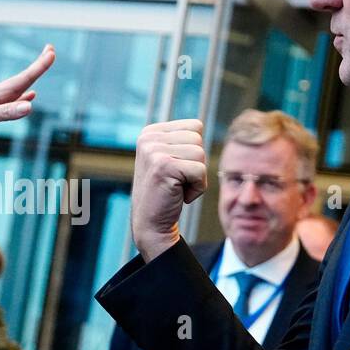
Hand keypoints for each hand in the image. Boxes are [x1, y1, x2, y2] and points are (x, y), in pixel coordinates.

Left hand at [0, 45, 54, 149]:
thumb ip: (6, 112)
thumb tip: (31, 106)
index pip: (24, 77)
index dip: (39, 66)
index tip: (51, 52)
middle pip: (24, 77)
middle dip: (38, 65)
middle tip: (51, 49)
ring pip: (19, 88)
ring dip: (32, 78)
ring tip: (42, 68)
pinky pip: (12, 100)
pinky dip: (23, 97)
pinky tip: (29, 98)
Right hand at [131, 119, 206, 261]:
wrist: (151, 225)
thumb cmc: (165, 194)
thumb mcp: (168, 160)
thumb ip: (179, 141)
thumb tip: (199, 125)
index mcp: (150, 132)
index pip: (194, 127)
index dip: (194, 152)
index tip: (175, 169)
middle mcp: (149, 138)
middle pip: (198, 139)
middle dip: (196, 164)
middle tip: (177, 181)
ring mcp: (154, 151)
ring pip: (200, 155)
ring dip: (197, 177)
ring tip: (177, 188)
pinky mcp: (164, 166)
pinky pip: (200, 171)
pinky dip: (197, 188)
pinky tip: (180, 195)